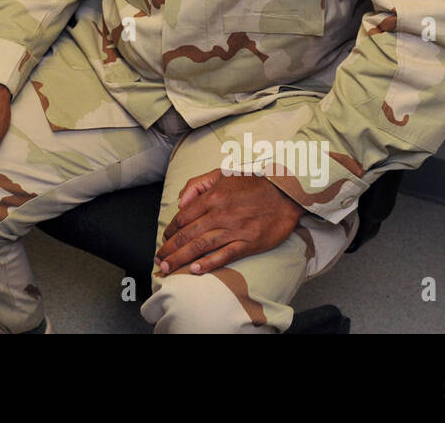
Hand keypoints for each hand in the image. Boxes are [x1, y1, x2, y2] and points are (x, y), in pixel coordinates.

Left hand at [154, 170, 303, 275]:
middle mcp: (220, 214)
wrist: (285, 192)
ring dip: (182, 259)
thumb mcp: (221, 174)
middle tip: (158, 261)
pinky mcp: (249, 243)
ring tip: (168, 269)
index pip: (183, 218)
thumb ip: (197, 185)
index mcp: (212, 197)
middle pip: (187, 235)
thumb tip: (180, 202)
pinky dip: (209, 263)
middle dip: (169, 250)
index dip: (170, 231)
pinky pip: (225, 255)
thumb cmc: (251, 183)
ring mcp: (234, 229)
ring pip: (201, 246)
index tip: (164, 240)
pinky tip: (195, 270)